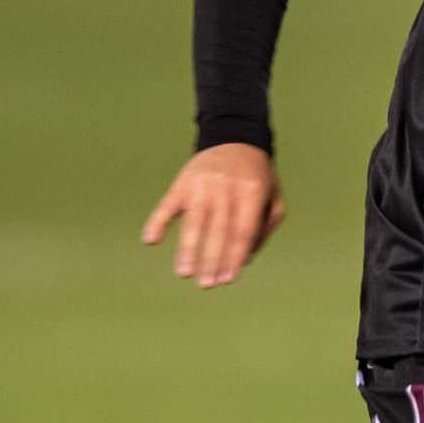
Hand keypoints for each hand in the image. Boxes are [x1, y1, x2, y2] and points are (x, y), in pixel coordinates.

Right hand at [141, 143, 285, 288]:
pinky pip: (168, 204)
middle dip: (212, 261)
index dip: (234, 257)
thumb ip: (264, 228)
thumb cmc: (257, 176)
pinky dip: (157, 221)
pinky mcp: (183, 182)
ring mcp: (202, 184)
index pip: (241, 231)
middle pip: (218, 231)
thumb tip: (244, 259)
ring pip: (194, 222)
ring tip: (184, 273)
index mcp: (251, 192)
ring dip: (188, 249)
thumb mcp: (274, 197)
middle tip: (207, 285)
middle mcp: (225, 188)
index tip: (228, 279)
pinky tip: (150, 240)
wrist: (235, 138)